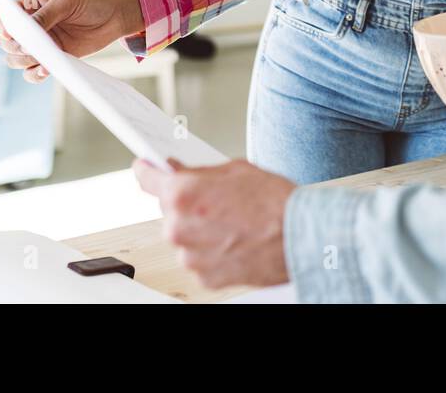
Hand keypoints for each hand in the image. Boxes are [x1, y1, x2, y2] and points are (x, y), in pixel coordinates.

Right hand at [0, 0, 143, 82]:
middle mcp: (32, 26)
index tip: (8, 34)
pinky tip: (46, 70)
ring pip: (17, 60)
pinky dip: (35, 74)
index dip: (1, 28)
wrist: (118, 12)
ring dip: (23, 62)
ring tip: (40, 60)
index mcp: (29, 6)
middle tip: (28, 48)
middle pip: (7, 43)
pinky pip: (35, 71)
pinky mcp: (55, 57)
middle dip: (14, 48)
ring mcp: (42, 43)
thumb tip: (23, 32)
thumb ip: (45, 15)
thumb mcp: (67, 0)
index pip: (3, 19)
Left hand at [133, 158, 294, 289]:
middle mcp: (179, 227)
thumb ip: (200, 171)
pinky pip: (198, 258)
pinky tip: (235, 240)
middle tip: (217, 200)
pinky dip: (212, 251)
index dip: (147, 170)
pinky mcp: (203, 277)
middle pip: (170, 210)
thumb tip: (179, 171)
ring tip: (233, 222)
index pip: (147, 179)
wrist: (300, 236)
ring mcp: (190, 256)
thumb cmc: (275, 202)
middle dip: (188, 204)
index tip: (145, 168)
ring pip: (184, 236)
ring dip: (200, 229)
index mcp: (183, 194)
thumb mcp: (236, 169)